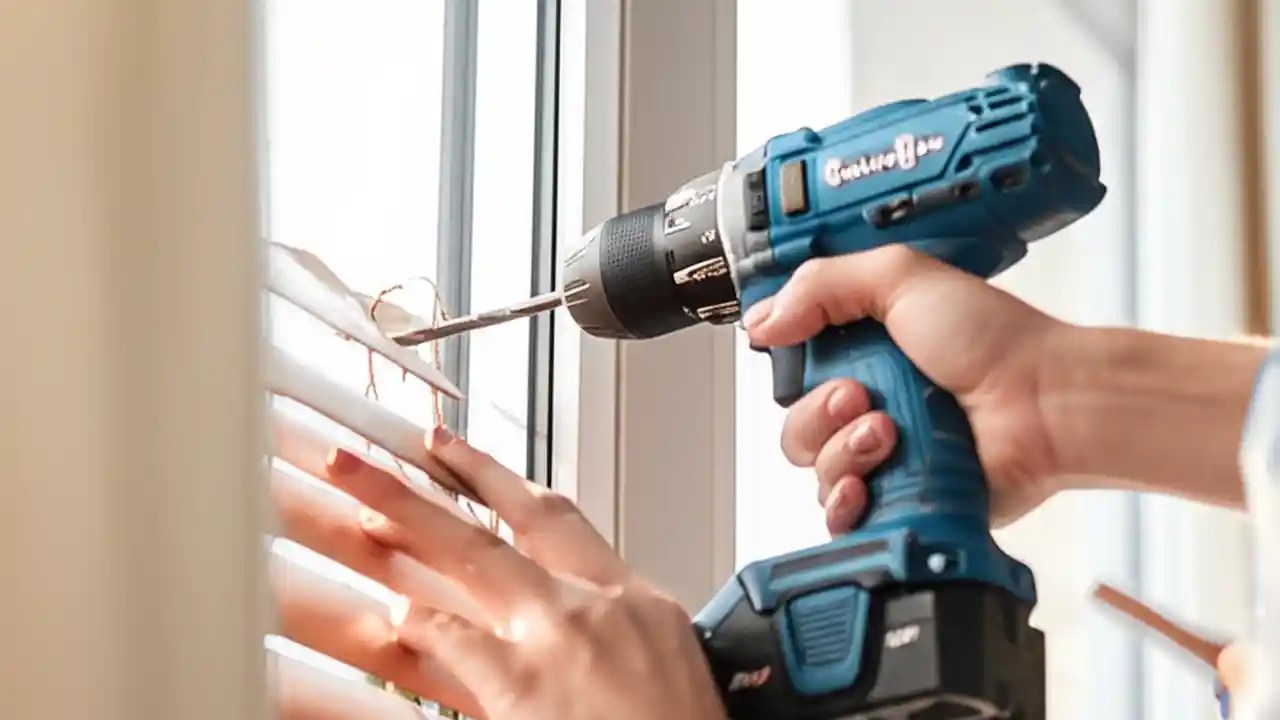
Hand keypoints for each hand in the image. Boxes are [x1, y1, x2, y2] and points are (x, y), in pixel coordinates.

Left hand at [268, 421, 723, 719]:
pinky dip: (418, 624)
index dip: (500, 479)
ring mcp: (556, 637)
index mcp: (636, 598)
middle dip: (451, 470)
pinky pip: (452, 639)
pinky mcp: (520, 684)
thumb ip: (609, 628)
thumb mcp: (661, 665)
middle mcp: (594, 604)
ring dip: (405, 518)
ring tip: (360, 495)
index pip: (558, 518)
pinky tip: (392, 613)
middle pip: (511, 515)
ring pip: (469, 554)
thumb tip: (565, 620)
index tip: (462, 454)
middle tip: (408, 439)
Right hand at [746, 246, 1068, 534]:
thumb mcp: (901, 277)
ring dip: (843, 452)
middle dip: (819, 415)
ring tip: (889, 434)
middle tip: (862, 397)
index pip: (795, 375)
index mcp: (866, 356)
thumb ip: (821, 284)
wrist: (1045, 404)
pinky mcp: (901, 504)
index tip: (809, 355)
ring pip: (817, 472)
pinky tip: (869, 482)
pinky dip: (847, 502)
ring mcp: (886, 460)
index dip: (794, 372)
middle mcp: (872, 409)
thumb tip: (761, 321)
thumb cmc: (996, 342)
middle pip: (797, 429)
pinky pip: (844, 518)